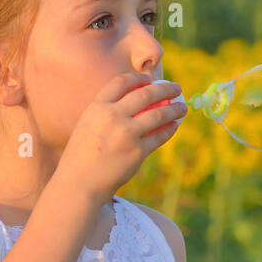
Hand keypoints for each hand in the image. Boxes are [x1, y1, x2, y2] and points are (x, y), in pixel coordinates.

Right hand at [60, 73, 185, 202]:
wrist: (79, 182)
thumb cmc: (82, 155)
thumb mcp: (88, 125)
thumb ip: (106, 112)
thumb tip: (133, 102)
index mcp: (97, 107)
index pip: (122, 82)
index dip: (139, 78)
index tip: (150, 79)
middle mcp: (112, 117)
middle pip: (145, 94)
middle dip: (165, 88)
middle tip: (176, 88)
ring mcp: (126, 134)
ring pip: (158, 115)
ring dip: (174, 109)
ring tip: (182, 107)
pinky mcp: (137, 152)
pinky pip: (159, 136)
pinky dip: (170, 129)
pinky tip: (174, 126)